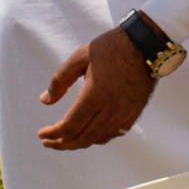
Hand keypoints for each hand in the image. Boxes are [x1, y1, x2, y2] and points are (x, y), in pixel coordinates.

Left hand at [37, 25, 157, 148]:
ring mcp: (124, 113)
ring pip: (98, 139)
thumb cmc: (111, 47)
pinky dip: (98, 138)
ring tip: (66, 139)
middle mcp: (110, 109)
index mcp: (94, 95)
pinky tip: (90, 133)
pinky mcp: (134, 112)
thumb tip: (45, 101)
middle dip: (62, 144)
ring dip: (79, 143)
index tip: (42, 134)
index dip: (53, 134)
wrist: (146, 44)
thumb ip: (60, 80)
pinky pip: (114, 134)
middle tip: (49, 142)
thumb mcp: (80, 57)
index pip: (69, 126)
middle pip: (82, 139)